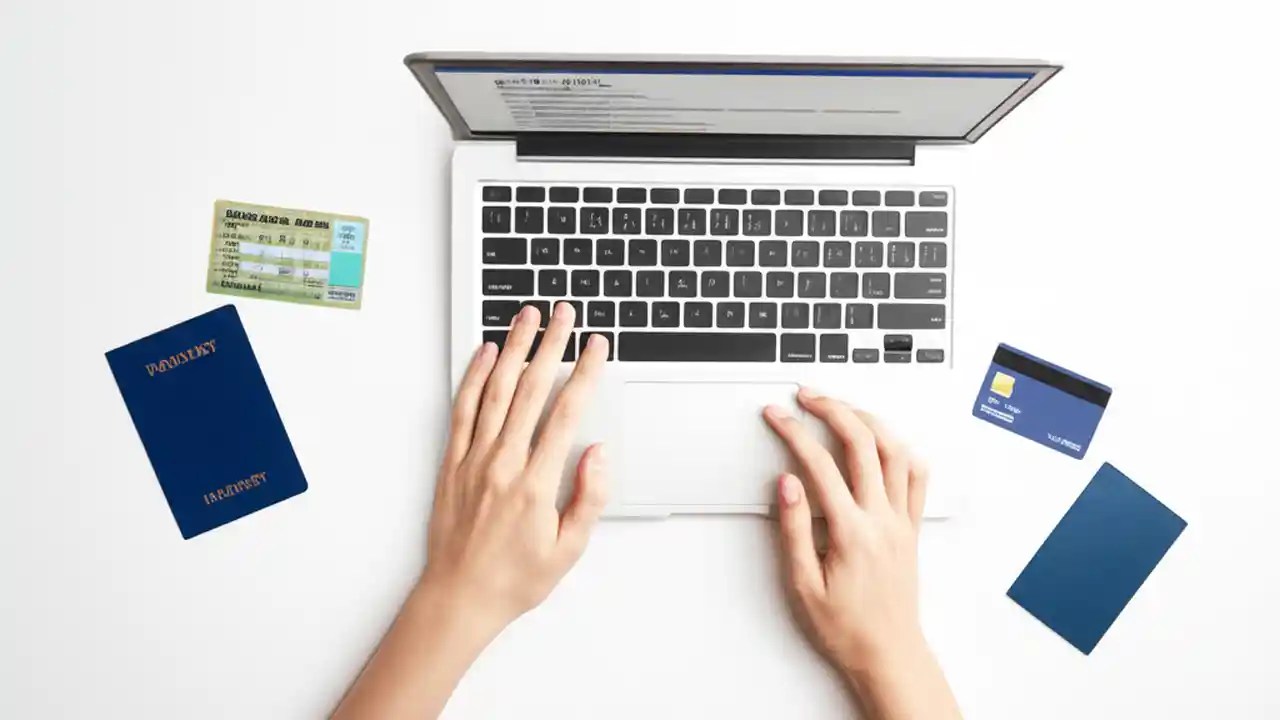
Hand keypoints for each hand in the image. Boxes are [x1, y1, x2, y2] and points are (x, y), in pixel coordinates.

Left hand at [423, 302, 609, 629]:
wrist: (458, 597)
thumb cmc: (514, 578)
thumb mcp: (568, 549)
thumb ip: (588, 497)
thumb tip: (599, 453)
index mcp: (536, 484)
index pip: (566, 413)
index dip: (584, 373)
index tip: (596, 347)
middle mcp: (503, 464)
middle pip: (532, 390)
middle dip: (552, 345)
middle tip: (565, 314)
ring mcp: (474, 460)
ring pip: (496, 391)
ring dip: (514, 349)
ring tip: (527, 317)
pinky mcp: (452, 463)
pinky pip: (463, 410)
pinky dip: (474, 378)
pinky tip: (486, 354)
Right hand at [764, 389, 959, 718]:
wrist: (888, 653)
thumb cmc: (845, 628)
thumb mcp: (803, 585)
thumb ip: (794, 529)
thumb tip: (787, 483)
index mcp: (851, 533)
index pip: (819, 464)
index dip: (794, 432)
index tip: (777, 415)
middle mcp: (882, 520)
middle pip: (862, 443)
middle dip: (832, 409)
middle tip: (807, 396)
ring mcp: (902, 521)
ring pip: (895, 451)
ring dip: (869, 420)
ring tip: (843, 407)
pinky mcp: (912, 528)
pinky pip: (917, 477)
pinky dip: (902, 450)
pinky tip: (886, 441)